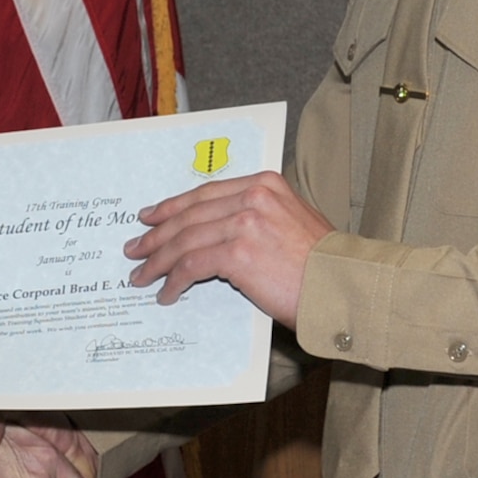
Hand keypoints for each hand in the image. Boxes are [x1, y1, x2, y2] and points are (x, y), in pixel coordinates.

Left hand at [122, 172, 332, 324]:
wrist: (341, 286)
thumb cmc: (322, 265)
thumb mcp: (292, 221)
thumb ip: (258, 216)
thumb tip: (218, 232)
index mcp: (265, 183)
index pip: (205, 193)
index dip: (173, 206)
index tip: (151, 218)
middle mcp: (253, 196)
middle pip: (190, 214)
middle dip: (157, 234)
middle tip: (136, 248)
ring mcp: (244, 222)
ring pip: (185, 240)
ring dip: (159, 261)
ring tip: (142, 276)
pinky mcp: (238, 252)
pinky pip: (192, 265)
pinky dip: (175, 281)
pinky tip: (167, 293)